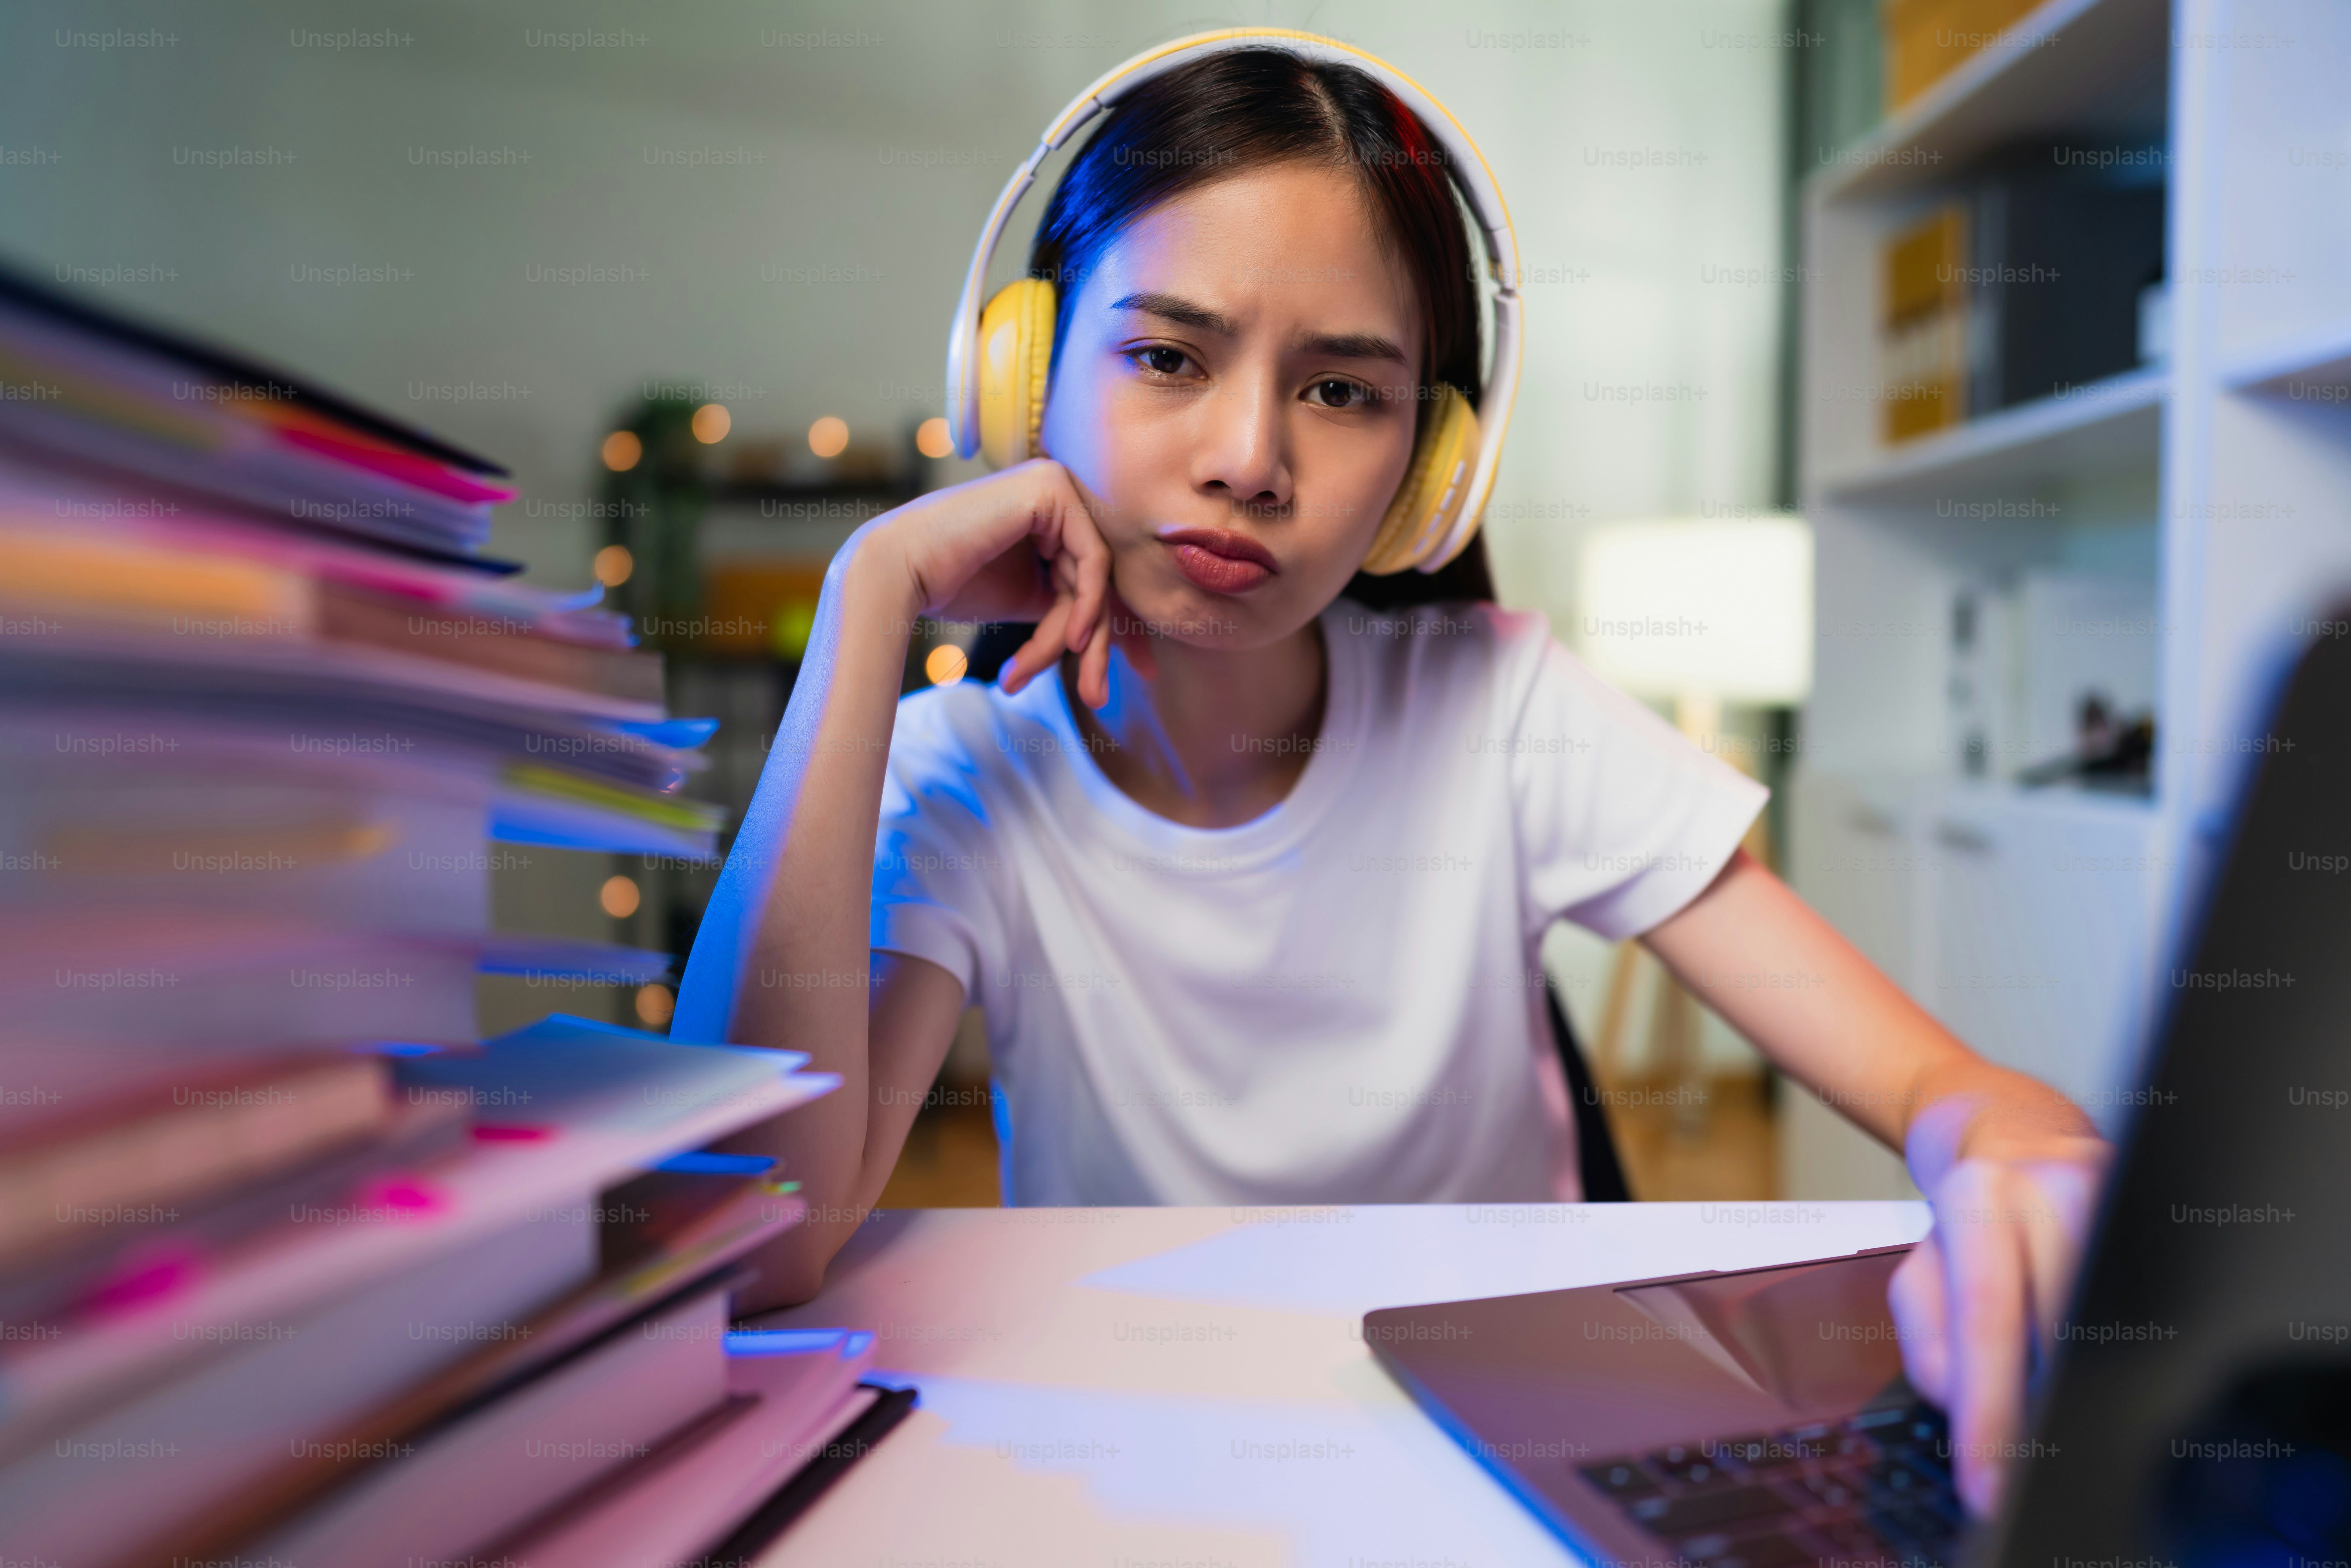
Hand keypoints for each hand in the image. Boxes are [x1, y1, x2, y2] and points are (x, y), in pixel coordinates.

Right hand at [880, 457, 1115, 707]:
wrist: (899, 570)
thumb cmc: (951, 586)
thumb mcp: (1028, 600)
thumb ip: (1067, 607)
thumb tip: (1112, 636)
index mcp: (1050, 514)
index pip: (1092, 578)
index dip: (1111, 630)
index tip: (1130, 675)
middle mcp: (1058, 491)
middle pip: (1096, 580)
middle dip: (1099, 644)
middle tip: (1097, 695)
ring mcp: (1056, 483)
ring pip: (1095, 578)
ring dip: (1080, 638)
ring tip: (1052, 677)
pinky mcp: (1052, 489)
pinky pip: (1091, 560)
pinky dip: (1086, 605)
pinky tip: (1073, 639)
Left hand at [1886, 1100, 2111, 1517]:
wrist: (2006, 1120)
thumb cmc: (1961, 1209)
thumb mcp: (1917, 1266)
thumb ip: (1928, 1341)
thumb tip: (1966, 1400)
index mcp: (1981, 1200)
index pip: (1989, 1323)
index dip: (1991, 1416)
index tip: (1988, 1486)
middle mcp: (2055, 1189)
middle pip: (2059, 1332)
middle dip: (2042, 1411)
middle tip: (2028, 1466)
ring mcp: (2117, 1190)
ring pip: (2107, 1324)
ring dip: (2079, 1377)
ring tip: (2056, 1399)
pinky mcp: (2154, 1203)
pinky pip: (2140, 1299)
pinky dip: (2116, 1344)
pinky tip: (2097, 1357)